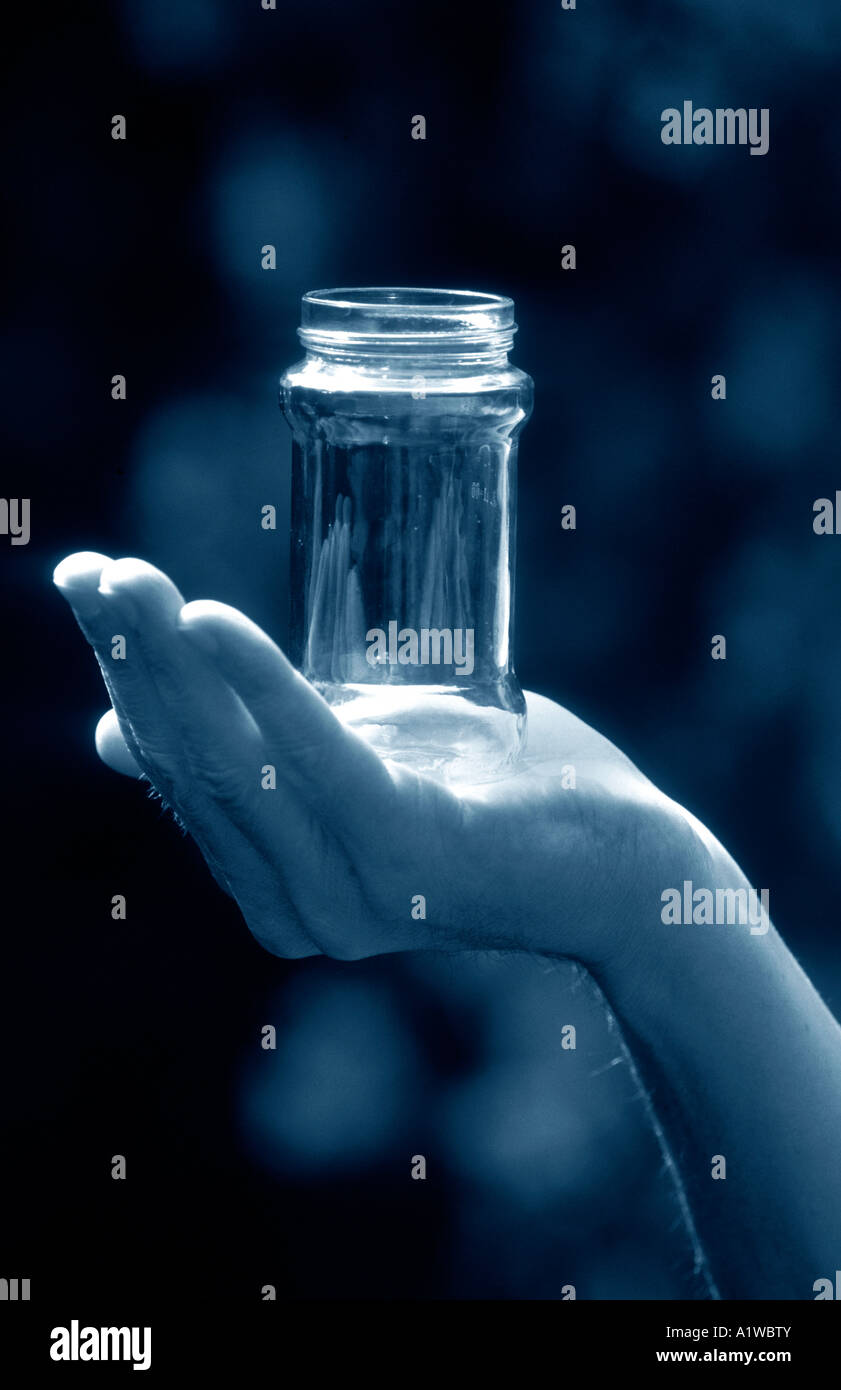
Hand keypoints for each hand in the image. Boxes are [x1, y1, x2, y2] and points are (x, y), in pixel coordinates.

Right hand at [53, 552, 697, 965]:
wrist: (629, 863)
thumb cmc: (493, 793)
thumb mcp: (352, 760)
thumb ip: (253, 748)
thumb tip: (118, 730)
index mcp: (275, 884)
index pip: (180, 774)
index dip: (126, 681)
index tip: (90, 591)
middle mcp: (294, 906)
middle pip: (193, 764)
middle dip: (129, 661)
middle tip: (84, 572)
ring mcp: (348, 893)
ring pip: (234, 758)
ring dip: (170, 660)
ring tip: (126, 579)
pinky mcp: (406, 854)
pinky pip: (314, 759)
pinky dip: (259, 685)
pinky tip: (208, 619)